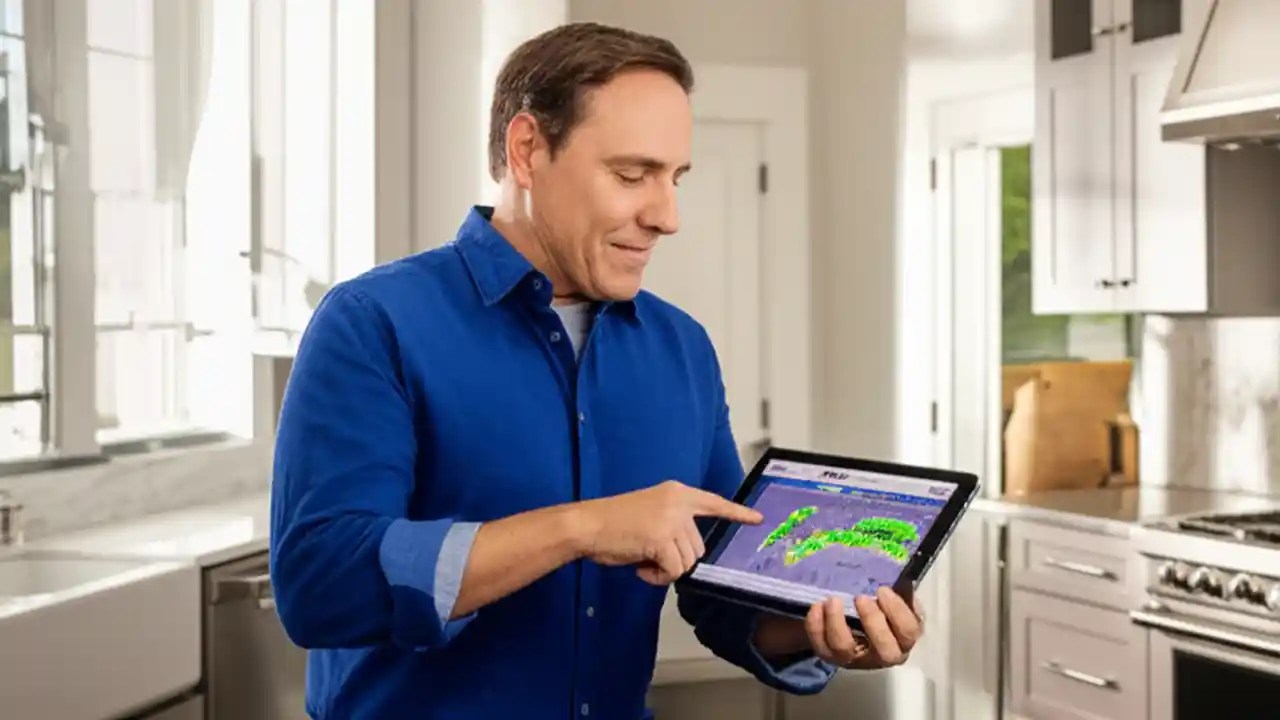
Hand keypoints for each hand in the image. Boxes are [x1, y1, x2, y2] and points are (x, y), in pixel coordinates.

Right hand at [575, 480, 762, 584]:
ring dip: (667, 570)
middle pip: (699, 546)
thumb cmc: (611, 523)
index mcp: (676, 492)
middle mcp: (678, 502)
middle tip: (650, 558)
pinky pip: (674, 571)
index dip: (736, 513)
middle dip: (678, 559)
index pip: (713, 502)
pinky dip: (658, 577)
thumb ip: (672, 525)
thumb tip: (688, 554)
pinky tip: (640, 568)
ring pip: (688, 561)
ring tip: (643, 561)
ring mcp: (671, 520)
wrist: (587, 524)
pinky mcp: (662, 539)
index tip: (757, 519)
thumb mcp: (650, 514)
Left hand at [755, 587, 923, 669]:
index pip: (909, 632)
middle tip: (860, 597)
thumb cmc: (879, 604)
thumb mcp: (894, 597)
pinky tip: (817, 606)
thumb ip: (901, 590)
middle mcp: (881, 656)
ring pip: (845, 650)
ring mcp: (854, 660)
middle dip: (873, 622)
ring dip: (837, 624)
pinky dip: (816, 626)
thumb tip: (905, 577)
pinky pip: (821, 647)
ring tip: (833, 600)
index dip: (897, 612)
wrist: (850, 617)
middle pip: (885, 652)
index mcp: (902, 639)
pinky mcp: (830, 657)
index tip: (882, 589)